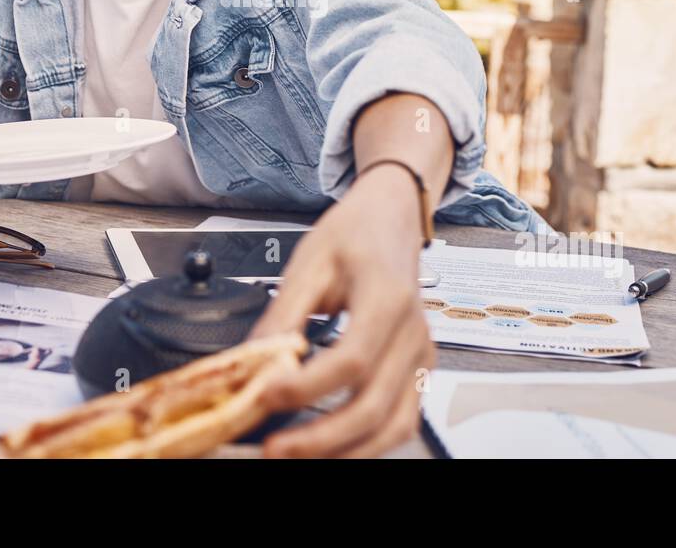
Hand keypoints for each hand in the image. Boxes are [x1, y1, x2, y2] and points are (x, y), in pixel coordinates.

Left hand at [246, 165, 435, 457]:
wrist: (393, 217)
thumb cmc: (356, 232)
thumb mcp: (310, 261)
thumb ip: (283, 314)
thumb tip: (254, 361)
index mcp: (388, 297)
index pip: (352, 358)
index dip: (308, 386)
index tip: (266, 395)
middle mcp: (413, 333)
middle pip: (374, 405)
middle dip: (322, 437)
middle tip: (275, 448)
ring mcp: (421, 355)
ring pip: (394, 425)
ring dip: (348, 452)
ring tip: (299, 456)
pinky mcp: (419, 370)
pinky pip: (402, 421)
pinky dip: (369, 445)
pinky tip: (333, 449)